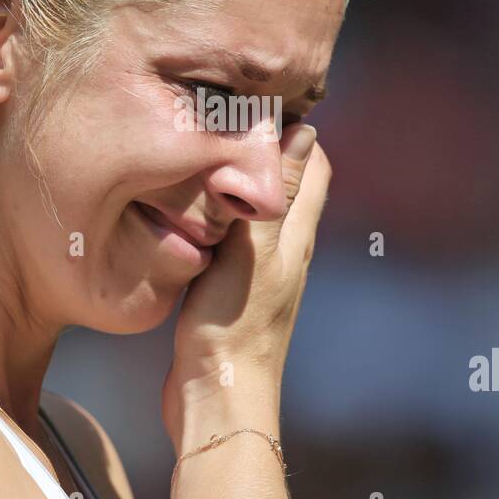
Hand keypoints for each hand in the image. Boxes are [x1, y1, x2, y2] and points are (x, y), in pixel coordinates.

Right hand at [161, 122, 331, 438]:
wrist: (217, 399)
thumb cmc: (235, 327)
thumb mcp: (252, 250)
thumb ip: (275, 194)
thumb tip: (304, 131)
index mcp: (297, 234)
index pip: (313, 163)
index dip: (295, 127)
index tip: (261, 99)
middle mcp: (284, 248)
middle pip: (284, 181)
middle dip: (263, 146)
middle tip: (223, 117)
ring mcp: (258, 269)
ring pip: (254, 208)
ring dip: (236, 180)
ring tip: (201, 151)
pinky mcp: (231, 288)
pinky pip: (227, 236)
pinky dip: (213, 214)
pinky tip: (186, 210)